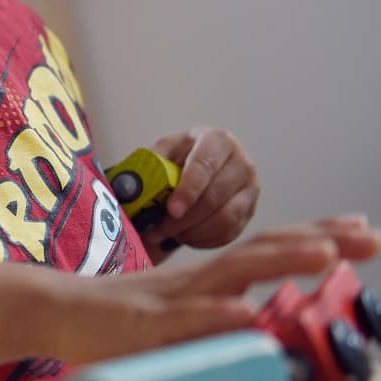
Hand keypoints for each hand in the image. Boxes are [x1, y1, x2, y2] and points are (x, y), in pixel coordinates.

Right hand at [50, 215, 380, 363]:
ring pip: (230, 274)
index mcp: (206, 280)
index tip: (363, 229)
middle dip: (320, 240)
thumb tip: (267, 323)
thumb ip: (218, 316)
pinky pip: (182, 320)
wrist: (51, 313)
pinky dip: (216, 315)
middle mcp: (195, 282)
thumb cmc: (113, 320)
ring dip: (280, 261)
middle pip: (262, 251)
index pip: (269, 250)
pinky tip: (246, 313)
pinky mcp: (141, 325)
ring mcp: (169, 300)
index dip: (317, 237)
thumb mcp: (178, 316)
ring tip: (325, 254)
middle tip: (369, 234)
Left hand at [145, 127, 258, 258]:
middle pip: (214, 197)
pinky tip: (185, 236)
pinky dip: (203, 240)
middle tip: (158, 230)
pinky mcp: (250, 211)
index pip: (204, 165)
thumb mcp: (162, 152)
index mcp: (216, 140)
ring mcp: (250, 188)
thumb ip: (149, 165)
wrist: (198, 167)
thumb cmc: (177, 160)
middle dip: (183, 220)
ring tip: (169, 233)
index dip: (188, 190)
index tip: (171, 210)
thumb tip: (130, 187)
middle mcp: (241, 162)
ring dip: (192, 232)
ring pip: (225, 219)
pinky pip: (229, 233)